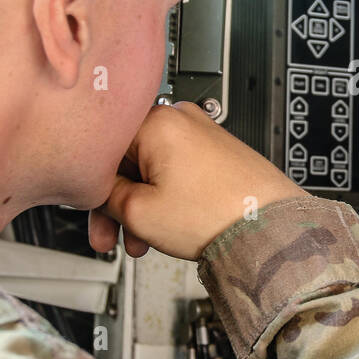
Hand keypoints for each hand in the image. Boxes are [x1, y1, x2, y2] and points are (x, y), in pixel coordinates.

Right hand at [88, 101, 308, 259]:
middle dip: (116, 204)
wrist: (270, 228)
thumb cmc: (219, 214)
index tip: (88, 213)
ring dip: (139, 206)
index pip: (101, 149)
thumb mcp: (140, 212)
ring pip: (149, 169)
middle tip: (108, 236)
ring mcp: (200, 133)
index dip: (90, 188)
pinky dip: (162, 198)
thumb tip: (95, 190)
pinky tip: (160, 227)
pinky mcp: (215, 151)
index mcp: (156, 121)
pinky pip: (174, 171)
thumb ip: (105, 196)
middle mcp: (179, 118)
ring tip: (139, 241)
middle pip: (126, 160)